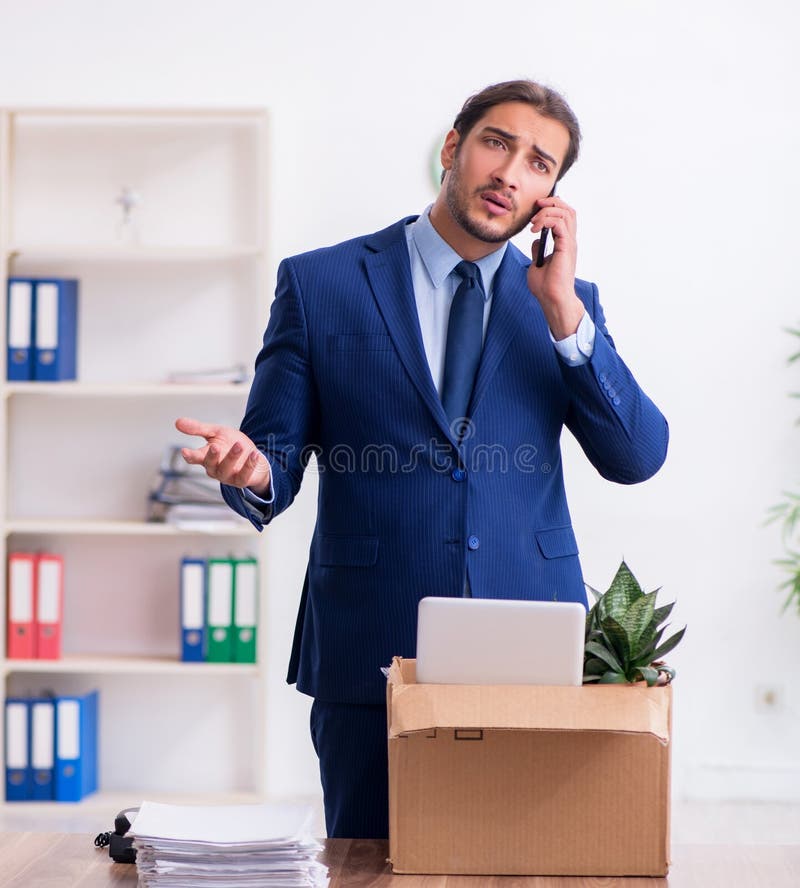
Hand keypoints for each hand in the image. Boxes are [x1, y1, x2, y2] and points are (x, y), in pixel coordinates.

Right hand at [175, 417, 270, 495]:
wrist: (254, 455)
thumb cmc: (231, 444)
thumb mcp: (216, 432)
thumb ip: (198, 428)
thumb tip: (177, 422)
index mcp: (206, 457)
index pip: (194, 458)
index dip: (189, 456)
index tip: (184, 451)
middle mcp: (215, 468)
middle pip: (210, 465)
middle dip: (212, 456)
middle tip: (215, 446)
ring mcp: (228, 476)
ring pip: (226, 470)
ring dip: (232, 458)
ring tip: (239, 445)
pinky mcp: (242, 480)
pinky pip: (244, 476)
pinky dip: (249, 466)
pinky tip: (254, 454)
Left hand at [526, 195, 584, 339]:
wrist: (552, 299)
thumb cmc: (546, 287)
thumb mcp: (536, 263)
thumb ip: (538, 250)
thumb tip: (536, 240)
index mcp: (564, 243)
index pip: (564, 216)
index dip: (551, 207)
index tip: (535, 210)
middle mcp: (569, 241)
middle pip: (568, 209)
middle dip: (552, 202)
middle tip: (536, 207)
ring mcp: (569, 243)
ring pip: (565, 213)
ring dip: (547, 211)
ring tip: (533, 223)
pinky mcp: (566, 247)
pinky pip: (559, 223)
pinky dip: (546, 221)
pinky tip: (535, 230)